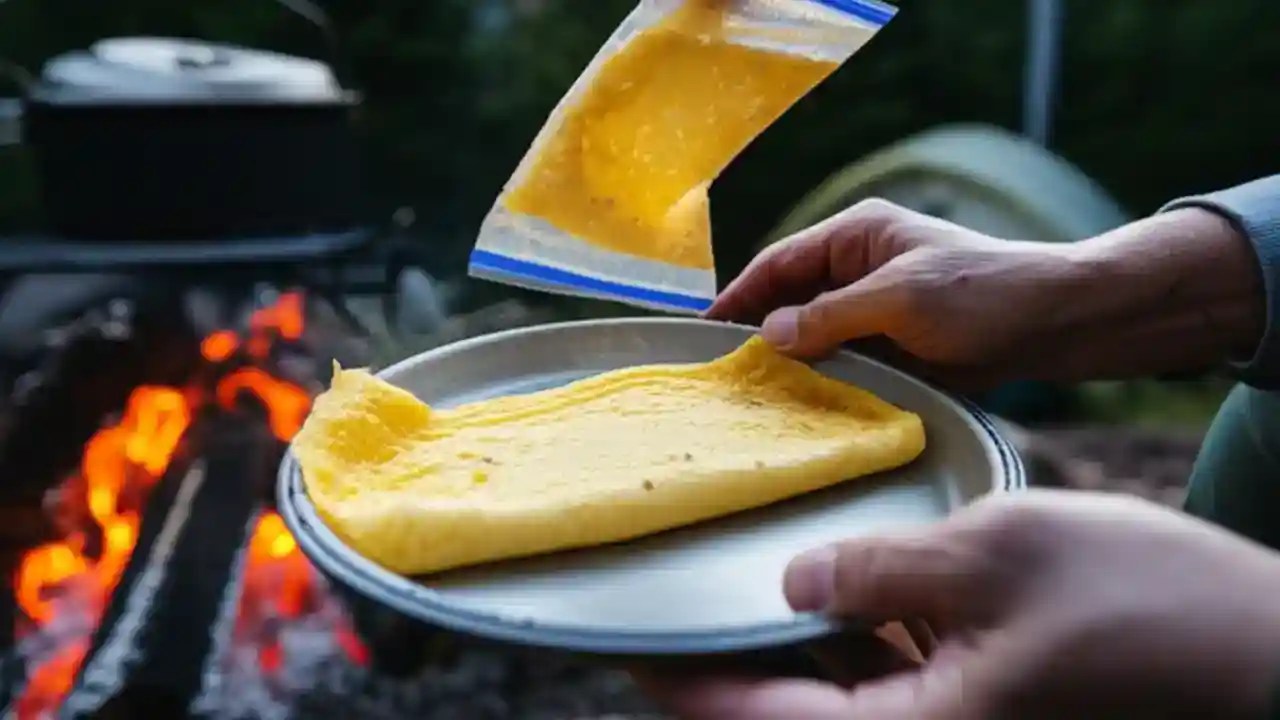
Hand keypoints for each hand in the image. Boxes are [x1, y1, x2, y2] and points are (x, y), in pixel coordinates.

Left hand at [639, 490, 1279, 719]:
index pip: (760, 719)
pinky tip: (822, 587)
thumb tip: (797, 579)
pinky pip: (885, 674)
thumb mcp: (996, 556)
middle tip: (671, 603)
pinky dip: (846, 635)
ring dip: (781, 647)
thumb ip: (881, 568)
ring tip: (730, 586)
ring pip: (833, 693)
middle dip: (723, 664)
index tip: (632, 638)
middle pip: (787, 712)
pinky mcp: (976, 697)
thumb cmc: (1145, 604)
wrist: (1257, 644)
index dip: (686, 679)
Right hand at [708, 200, 1262, 387]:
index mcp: (858, 235)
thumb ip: (833, 315)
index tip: (704, 331)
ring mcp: (877, 310)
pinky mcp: (897, 348)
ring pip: (815, 336)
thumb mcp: (902, 297)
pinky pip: (846, 363)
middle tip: (720, 375)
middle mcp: (860, 268)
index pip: (780, 261)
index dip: (740, 295)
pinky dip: (823, 381)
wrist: (1059, 322)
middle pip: (791, 300)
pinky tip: (801, 408)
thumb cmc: (985, 292)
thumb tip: (770, 334)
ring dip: (790, 363)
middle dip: (759, 332)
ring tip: (750, 397)